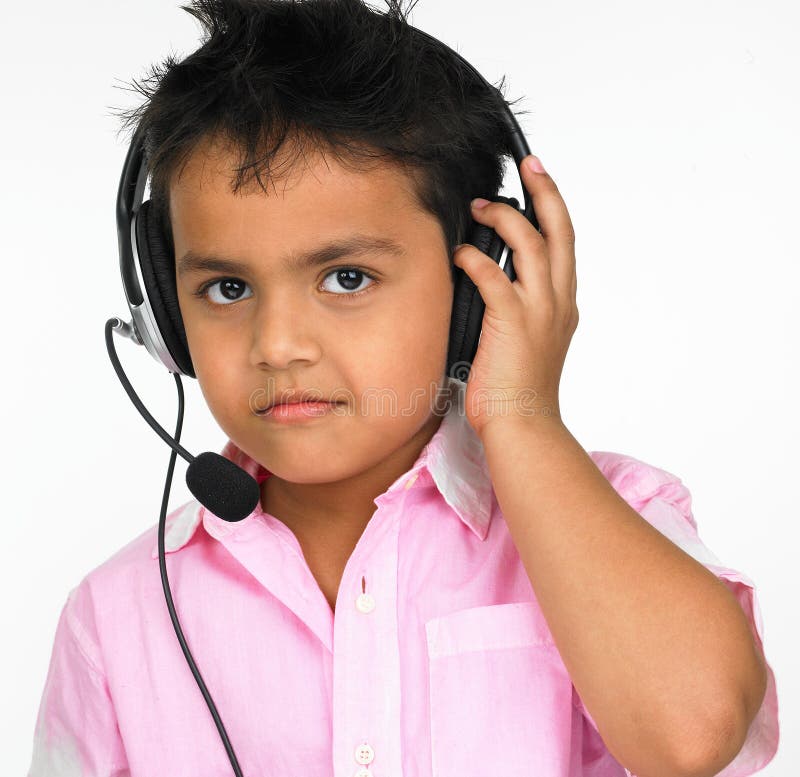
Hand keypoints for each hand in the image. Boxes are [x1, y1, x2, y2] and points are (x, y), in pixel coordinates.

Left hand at [452, 154, 578, 439]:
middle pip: (558, 231)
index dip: (554, 208)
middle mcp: (558, 301)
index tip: (540, 181)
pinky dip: (474, 259)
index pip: (564, 244)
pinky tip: (459, 254)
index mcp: (563, 305)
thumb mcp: (528, 342)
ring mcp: (539, 309)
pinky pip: (493, 275)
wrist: (524, 425)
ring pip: (530, 243)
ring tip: (480, 207)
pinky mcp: (512, 321)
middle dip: (544, 191)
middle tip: (528, 164)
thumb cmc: (519, 391)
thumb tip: (494, 284)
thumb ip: (520, 310)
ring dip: (503, 217)